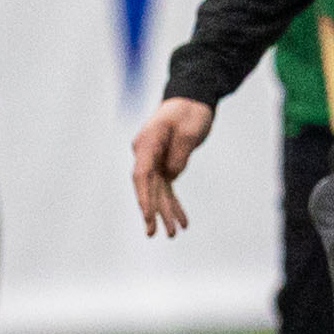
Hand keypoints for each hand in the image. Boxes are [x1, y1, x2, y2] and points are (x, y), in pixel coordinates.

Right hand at [131, 97, 215, 236]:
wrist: (192, 100)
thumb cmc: (190, 111)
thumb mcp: (189, 131)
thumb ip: (179, 154)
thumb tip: (171, 174)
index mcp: (147, 143)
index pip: (142, 175)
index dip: (143, 197)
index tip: (147, 215)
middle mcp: (146, 154)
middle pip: (147, 187)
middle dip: (152, 211)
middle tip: (154, 234)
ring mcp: (154, 160)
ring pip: (158, 191)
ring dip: (166, 212)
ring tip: (174, 234)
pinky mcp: (165, 164)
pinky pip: (167, 188)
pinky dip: (174, 204)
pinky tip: (183, 222)